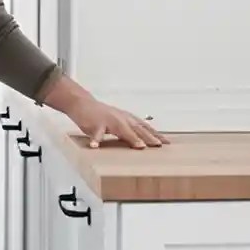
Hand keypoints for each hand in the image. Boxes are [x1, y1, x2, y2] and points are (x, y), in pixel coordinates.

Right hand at [40, 72, 166, 148]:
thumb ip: (130, 128)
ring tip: (139, 146)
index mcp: (127, 118)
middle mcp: (120, 118)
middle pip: (137, 128)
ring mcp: (108, 121)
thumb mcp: (119, 120)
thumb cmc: (101, 114)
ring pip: (121, 129)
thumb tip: (144, 139)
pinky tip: (95, 147)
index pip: (144, 127)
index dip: (155, 134)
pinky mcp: (94, 124)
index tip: (167, 143)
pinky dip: (96, 140)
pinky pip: (96, 134)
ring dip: (131, 137)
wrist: (82, 103)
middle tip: (158, 145)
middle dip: (148, 137)